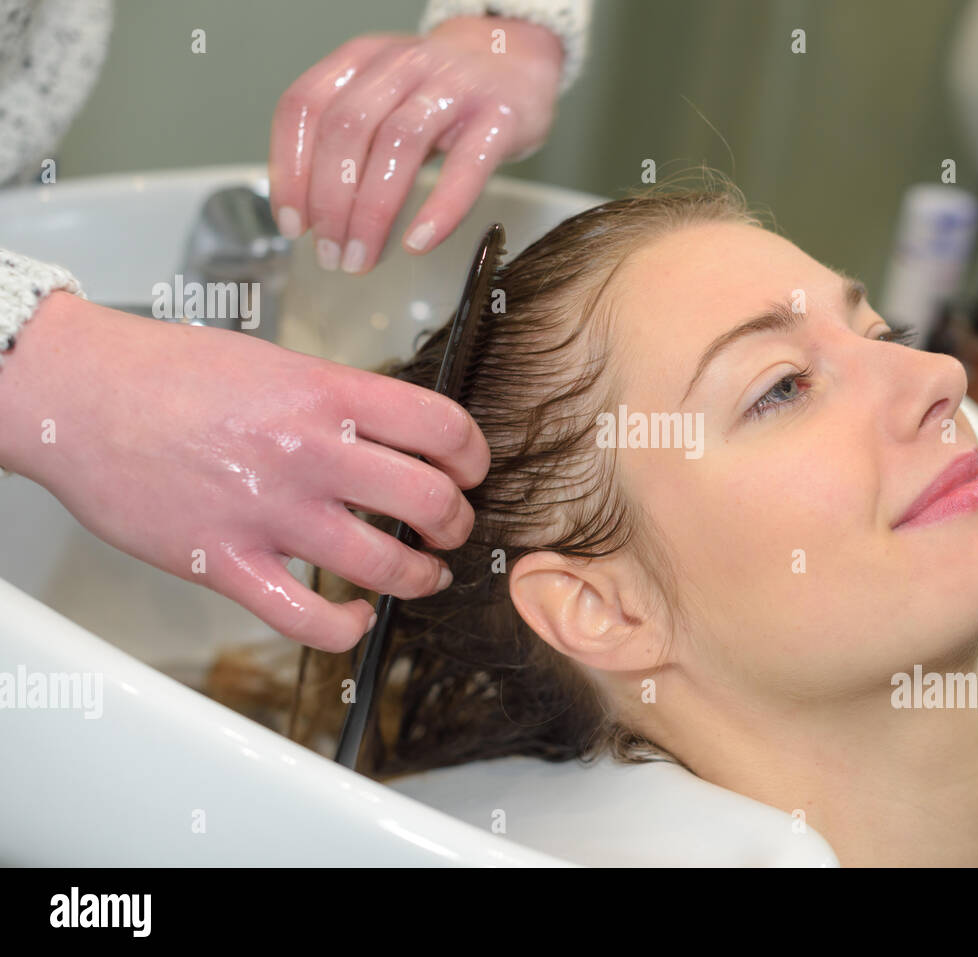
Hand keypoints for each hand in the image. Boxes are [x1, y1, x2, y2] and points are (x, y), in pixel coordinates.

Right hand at [0, 293, 488, 651]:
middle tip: (451, 526)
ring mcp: (268, 511)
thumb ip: (338, 402)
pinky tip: (355, 618)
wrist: (78, 393)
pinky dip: (345, 629)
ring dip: (418, 577)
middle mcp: (307, 451)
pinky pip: (307, 618)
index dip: (474, 454)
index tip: (472, 469)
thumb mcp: (274, 363)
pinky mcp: (225, 562)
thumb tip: (394, 437)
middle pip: (428, 499)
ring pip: (382, 565)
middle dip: (455, 522)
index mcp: (323, 393)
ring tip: (422, 573)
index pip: (440, 426)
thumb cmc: (167, 374)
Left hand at [269, 15, 563, 274]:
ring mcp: (453, 88)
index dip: (290, 170)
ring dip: (372, 210)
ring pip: (398, 144)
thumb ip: (348, 141)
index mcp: (362, 60)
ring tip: (364, 256)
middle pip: (347, 129)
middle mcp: (402, 66)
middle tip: (331, 254)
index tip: (292, 224)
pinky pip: (467, 165)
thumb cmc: (443, 94)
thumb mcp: (384, 98)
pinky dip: (440, 208)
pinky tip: (419, 241)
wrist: (515, 58)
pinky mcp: (499, 117)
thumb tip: (313, 214)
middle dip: (330, 202)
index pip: (305, 107)